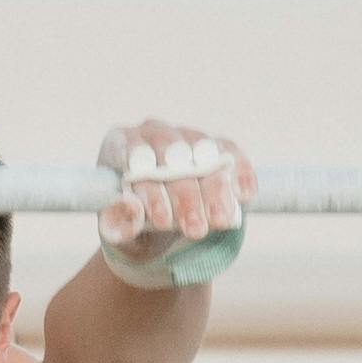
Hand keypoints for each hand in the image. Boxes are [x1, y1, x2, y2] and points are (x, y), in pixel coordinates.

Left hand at [96, 116, 254, 289]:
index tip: (161, 220)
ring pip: (203, 152)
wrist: (158, 225)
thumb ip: (119, 222)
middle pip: (171, 153)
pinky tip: (244, 196)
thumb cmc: (132, 221)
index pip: (131, 155)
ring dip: (213, 189)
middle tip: (194, 229)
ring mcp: (185, 135)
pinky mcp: (214, 145)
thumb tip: (132, 210)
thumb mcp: (117, 228)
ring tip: (219, 222)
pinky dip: (239, 173)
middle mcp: (152, 133)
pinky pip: (230, 151)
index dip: (148, 189)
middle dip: (185, 194)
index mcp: (119, 144)